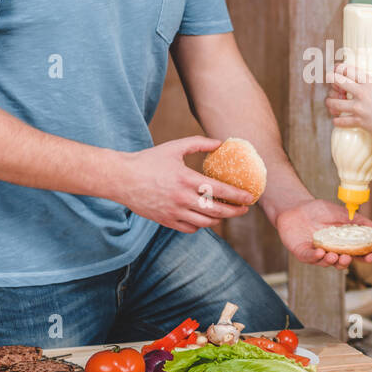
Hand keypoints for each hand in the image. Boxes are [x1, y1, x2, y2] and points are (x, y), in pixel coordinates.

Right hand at [113, 136, 253, 233]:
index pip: (221, 191)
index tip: (250, 197)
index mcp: (187, 179)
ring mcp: (174, 212)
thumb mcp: (174, 147)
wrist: (122, 178)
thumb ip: (199, 143)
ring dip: (220, 219)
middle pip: (217, 211)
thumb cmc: (149, 161)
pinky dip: (201, 224)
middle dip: (235, 211)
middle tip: (244, 208)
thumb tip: (220, 143)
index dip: (239, 196)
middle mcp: (182, 199)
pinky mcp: (166, 221)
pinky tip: (205, 217)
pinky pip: (190, 228)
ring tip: (226, 212)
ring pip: (206, 222)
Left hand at [275, 198, 371, 267]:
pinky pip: (309, 258)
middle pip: (342, 262)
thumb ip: (357, 220)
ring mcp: (317, 253)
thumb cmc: (319, 210)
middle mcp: (331, 251)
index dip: (365, 256)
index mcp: (342, 243)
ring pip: (326, 263)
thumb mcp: (341, 213)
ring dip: (331, 261)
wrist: (296, 206)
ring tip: (333, 255)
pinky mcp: (303, 252)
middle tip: (348, 257)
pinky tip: (320, 253)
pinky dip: (315, 257)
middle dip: (346, 262)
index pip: (357, 253)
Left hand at [326, 64, 371, 139]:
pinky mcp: (358, 121)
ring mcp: (359, 108)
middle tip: (328, 78)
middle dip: (331, 79)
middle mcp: (362, 93)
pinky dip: (337, 121)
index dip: (341, 67)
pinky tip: (336, 120)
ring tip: (329, 102)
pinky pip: (341, 121)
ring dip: (330, 102)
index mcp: (371, 83)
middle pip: (339, 81)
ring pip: (336, 103)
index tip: (336, 68)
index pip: (350, 70)